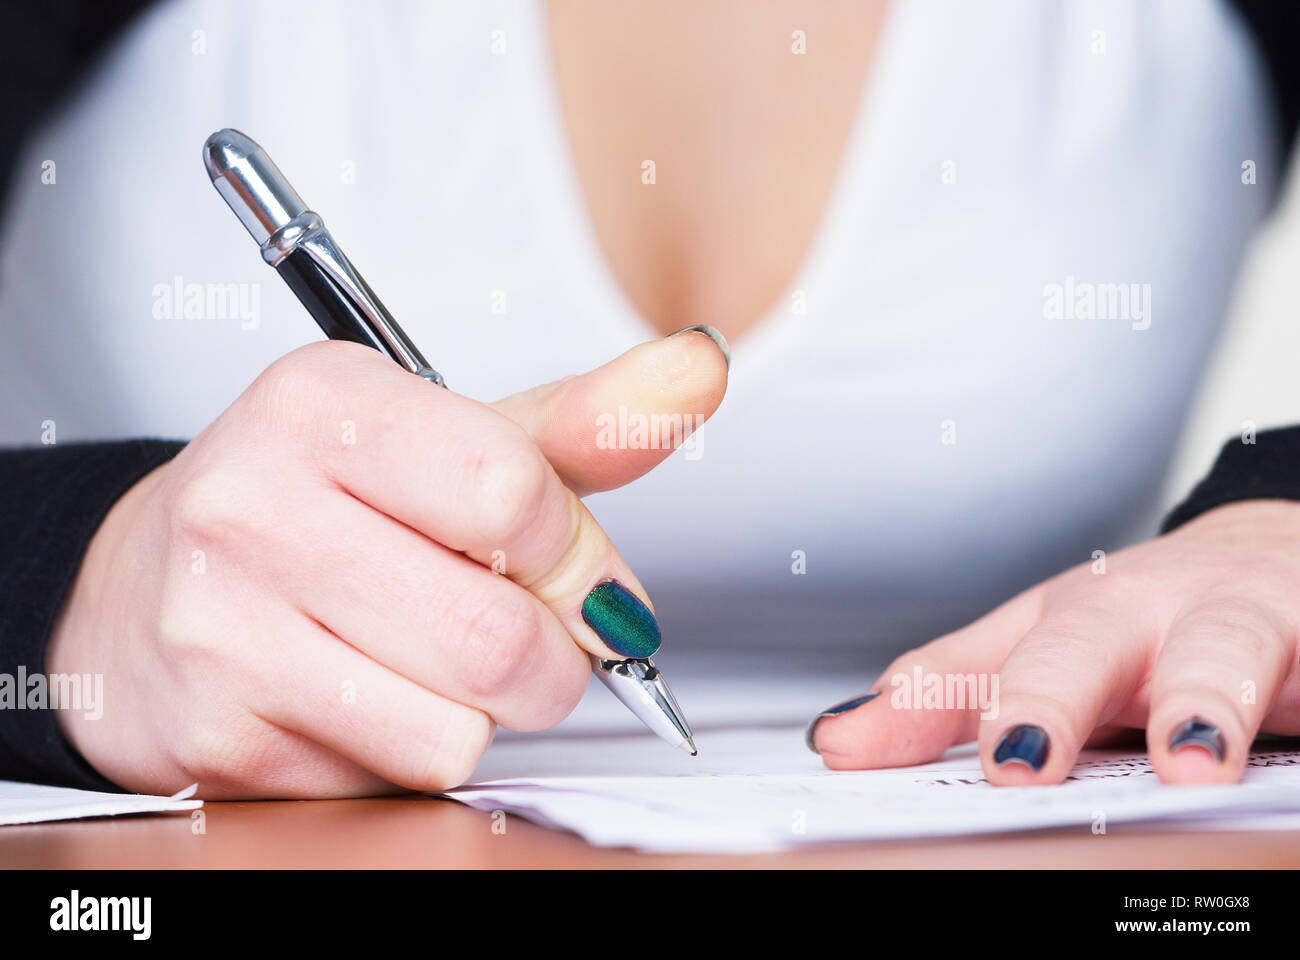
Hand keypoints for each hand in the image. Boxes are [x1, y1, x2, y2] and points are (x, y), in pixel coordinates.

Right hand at [48, 329, 727, 797]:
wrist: (147, 590)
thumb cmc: (321, 507)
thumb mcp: (447, 442)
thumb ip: (580, 425)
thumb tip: (697, 370)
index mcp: (322, 400)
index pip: (516, 494)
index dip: (573, 554)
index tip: (567, 566)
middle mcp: (253, 501)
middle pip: (500, 633)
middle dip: (552, 657)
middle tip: (525, 636)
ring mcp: (224, 624)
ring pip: (460, 723)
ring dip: (485, 709)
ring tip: (430, 660)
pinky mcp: (220, 733)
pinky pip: (400, 776)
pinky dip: (418, 750)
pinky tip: (367, 699)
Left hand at [809, 499, 1299, 783]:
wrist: (1280, 556)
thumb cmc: (1145, 617)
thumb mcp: (1038, 647)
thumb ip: (943, 695)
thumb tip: (836, 741)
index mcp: (1065, 617)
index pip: (979, 665)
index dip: (921, 707)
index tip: (852, 753)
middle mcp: (1141, 610)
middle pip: (1086, 644)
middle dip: (1048, 696)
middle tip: (1018, 760)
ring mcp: (1238, 618)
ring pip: (1224, 646)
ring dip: (1205, 694)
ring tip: (1191, 758)